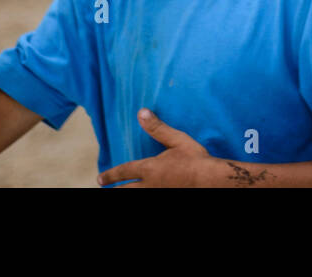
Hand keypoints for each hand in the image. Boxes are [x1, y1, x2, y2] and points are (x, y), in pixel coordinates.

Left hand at [97, 109, 218, 186]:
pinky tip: (144, 195)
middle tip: (103, 188)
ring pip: (135, 196)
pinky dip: (141, 195)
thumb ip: (158, 128)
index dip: (110, 175)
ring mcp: (158, 194)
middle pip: (125, 190)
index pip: (124, 171)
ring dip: (126, 193)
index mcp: (150, 169)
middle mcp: (150, 186)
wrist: (211, 181)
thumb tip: (142, 112)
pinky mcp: (167, 198)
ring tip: (120, 193)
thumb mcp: (177, 140)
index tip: (100, 179)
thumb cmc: (196, 159)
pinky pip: (150, 199)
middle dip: (114, 190)